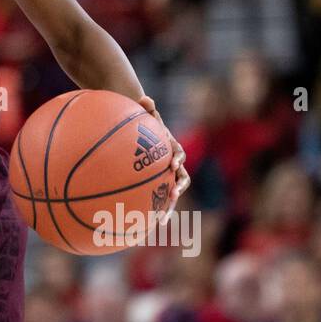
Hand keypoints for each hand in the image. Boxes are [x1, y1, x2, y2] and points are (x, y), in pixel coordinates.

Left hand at [137, 95, 189, 221]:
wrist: (145, 132)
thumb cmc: (144, 123)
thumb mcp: (146, 114)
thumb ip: (147, 107)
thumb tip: (145, 98)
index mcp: (172, 150)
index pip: (179, 155)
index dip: (178, 160)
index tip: (173, 166)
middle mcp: (173, 166)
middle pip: (180, 180)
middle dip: (177, 189)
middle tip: (172, 196)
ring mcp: (166, 178)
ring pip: (170, 195)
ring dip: (168, 208)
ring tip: (160, 222)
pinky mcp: (157, 186)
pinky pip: (154, 199)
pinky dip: (150, 210)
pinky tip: (139, 224)